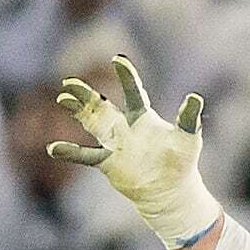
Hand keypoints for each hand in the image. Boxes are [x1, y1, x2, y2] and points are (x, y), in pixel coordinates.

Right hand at [49, 55, 223, 248]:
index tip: (117, 58)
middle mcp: (125, 127)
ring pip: (90, 123)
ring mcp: (114, 144)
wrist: (170, 190)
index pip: (133, 92)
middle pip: (101, 104)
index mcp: (143, 117)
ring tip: (62, 99)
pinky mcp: (108, 162)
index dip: (125, 75)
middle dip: (86, 94)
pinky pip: (86, 155)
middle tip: (69, 82)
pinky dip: (71, 152)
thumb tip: (195, 97)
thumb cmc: (181, 162)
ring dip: (77, 112)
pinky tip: (53, 148)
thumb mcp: (188, 138)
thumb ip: (188, 119)